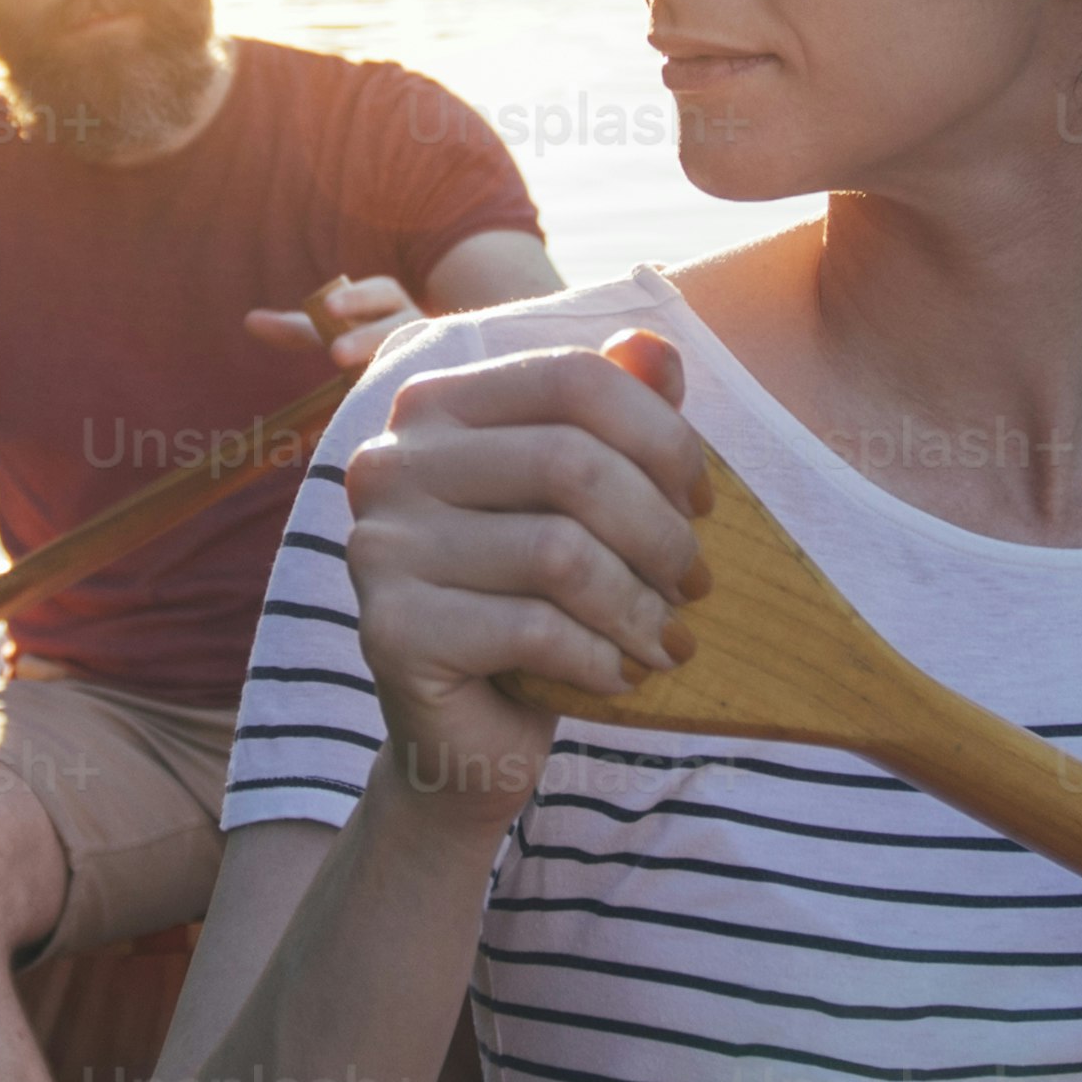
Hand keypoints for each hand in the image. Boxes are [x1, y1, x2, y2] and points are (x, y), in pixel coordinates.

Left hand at [240, 272, 421, 375]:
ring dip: (387, 367)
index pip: (380, 292)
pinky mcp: (434, 381)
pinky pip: (427, 384)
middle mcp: (416, 325)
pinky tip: (388, 410)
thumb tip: (249, 320)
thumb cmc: (367, 344)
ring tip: (358, 383)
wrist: (420, 371)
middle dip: (365, 337)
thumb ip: (298, 329)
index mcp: (391, 304)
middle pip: (397, 324)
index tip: (325, 308)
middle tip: (334, 353)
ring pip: (414, 356)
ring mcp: (430, 355)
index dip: (355, 298)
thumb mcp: (334, 332)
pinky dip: (408, 391)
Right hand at [339, 329, 709, 814]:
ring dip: (639, 605)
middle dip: (660, 531)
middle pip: (570, 462)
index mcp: (434, 406)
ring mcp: (379, 547)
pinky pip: (532, 629)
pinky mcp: (389, 632)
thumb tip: (654, 348)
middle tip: (695, 585)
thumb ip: (615, 417)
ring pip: (558, 552)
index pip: (571, 377)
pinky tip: (620, 676)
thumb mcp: (582, 503)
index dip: (662, 435)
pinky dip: (600, 658)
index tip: (702, 502)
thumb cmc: (532, 601)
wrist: (464, 734)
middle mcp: (390, 463)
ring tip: (667, 638)